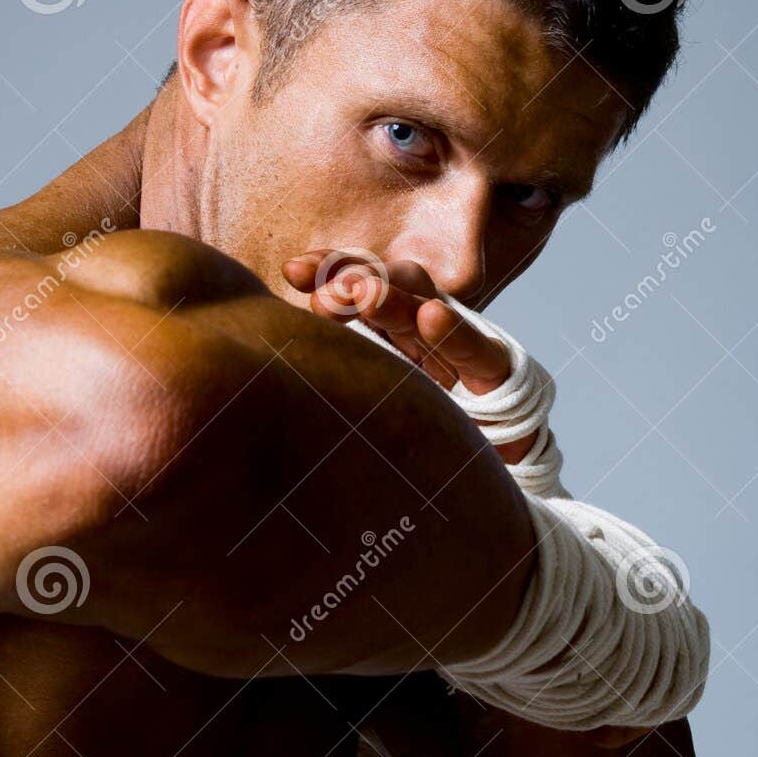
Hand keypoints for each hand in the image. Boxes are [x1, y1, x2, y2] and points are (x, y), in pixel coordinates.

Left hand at [282, 250, 537, 464]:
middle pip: (390, 286)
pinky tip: (431, 319)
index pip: (359, 284)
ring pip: (426, 310)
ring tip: (364, 295)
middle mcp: (422, 331)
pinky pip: (477, 352)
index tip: (294, 270)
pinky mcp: (497, 378)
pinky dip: (455, 335)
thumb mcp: (357, 402)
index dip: (330, 270)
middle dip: (355, 278)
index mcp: (387, 329)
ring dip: (395, 298)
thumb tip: (260, 348)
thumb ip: (323, 372)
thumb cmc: (405, 441)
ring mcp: (459, 350)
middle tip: (325, 290)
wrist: (478, 486)